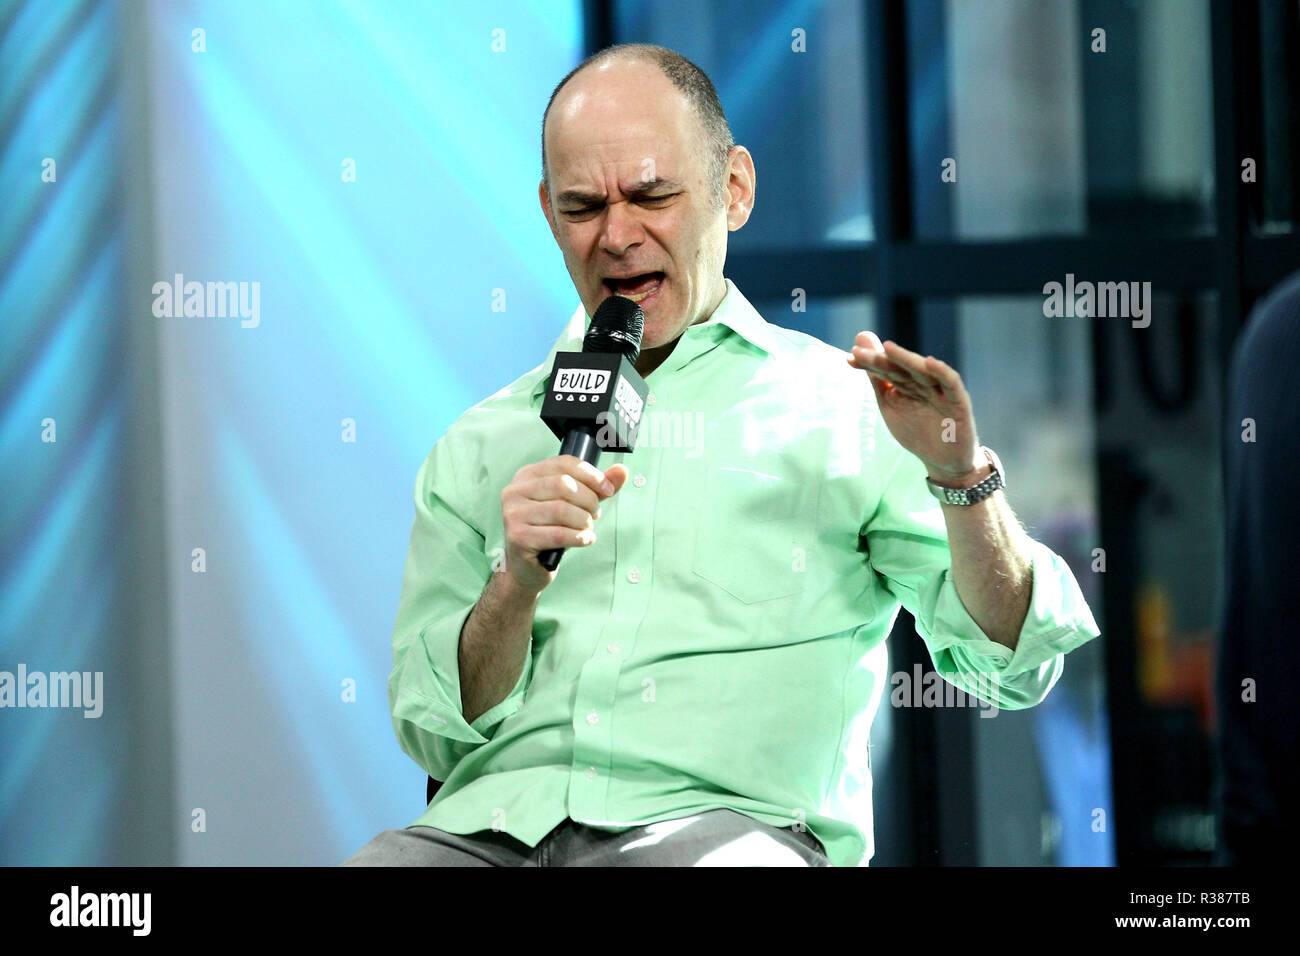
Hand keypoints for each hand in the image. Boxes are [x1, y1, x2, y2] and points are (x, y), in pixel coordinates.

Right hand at [500, 455, 627, 593]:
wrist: (526, 567)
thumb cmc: (549, 532)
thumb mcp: (574, 505)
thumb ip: (596, 488)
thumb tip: (621, 471)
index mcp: (527, 476)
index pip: (563, 463)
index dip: (591, 475)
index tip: (608, 490)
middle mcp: (515, 491)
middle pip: (563, 484)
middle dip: (589, 500)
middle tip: (594, 514)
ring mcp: (513, 514)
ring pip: (561, 510)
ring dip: (584, 521)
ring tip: (587, 529)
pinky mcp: (518, 537)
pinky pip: (557, 534)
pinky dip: (578, 537)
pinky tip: (584, 540)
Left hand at [846, 330, 982, 481]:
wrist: (943, 462)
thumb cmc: (916, 432)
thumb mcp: (890, 405)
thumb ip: (877, 379)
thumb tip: (855, 350)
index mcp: (907, 383)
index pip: (887, 369)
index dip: (869, 362)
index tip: (850, 357)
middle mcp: (924, 383)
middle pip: (901, 368)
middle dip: (881, 359)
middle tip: (859, 350)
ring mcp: (941, 391)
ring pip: (923, 371)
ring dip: (906, 359)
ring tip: (888, 348)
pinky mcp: (959, 402)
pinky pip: (951, 383)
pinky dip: (941, 372)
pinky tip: (928, 363)